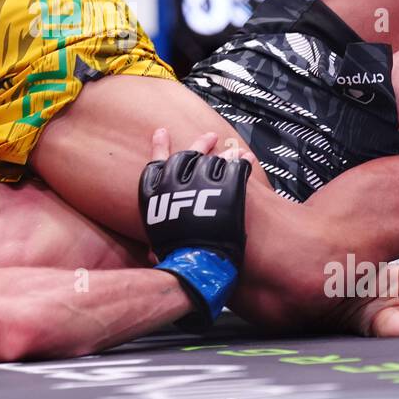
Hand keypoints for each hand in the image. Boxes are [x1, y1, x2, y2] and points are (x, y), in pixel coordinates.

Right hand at [140, 128, 252, 330]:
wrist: (196, 265)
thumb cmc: (175, 259)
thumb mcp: (157, 244)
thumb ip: (158, 241)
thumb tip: (152, 256)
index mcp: (155, 194)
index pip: (155, 163)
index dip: (160, 146)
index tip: (162, 132)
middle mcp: (174, 183)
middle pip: (186, 156)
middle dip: (198, 145)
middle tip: (208, 137)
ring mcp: (200, 183)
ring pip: (212, 160)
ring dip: (222, 154)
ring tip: (232, 149)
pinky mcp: (225, 188)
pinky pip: (235, 169)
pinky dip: (241, 164)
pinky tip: (246, 160)